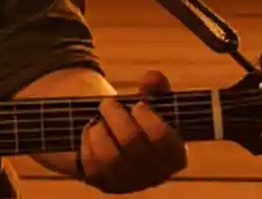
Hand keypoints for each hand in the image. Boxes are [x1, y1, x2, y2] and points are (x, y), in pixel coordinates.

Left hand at [77, 70, 187, 193]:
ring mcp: (128, 182)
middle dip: (115, 115)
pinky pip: (90, 163)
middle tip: (109, 103)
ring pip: (109, 156)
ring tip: (99, 120)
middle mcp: (154, 175)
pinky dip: (86, 141)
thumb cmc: (136, 117)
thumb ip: (155, 87)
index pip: (163, 139)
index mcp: (174, 155)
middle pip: (131, 142)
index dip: (147, 117)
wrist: (110, 136)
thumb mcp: (149, 99)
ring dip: (99, 129)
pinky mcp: (103, 183)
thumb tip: (152, 78)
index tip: (138, 104)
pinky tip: (90, 132)